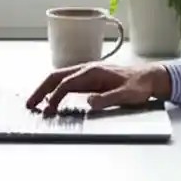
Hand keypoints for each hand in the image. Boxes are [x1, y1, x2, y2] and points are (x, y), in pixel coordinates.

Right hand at [25, 63, 170, 115]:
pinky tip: (54, 99)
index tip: (48, 110)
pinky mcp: (91, 78)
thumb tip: (89, 103)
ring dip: (46, 89)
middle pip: (57, 76)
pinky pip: (68, 82)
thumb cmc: (139, 85)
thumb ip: (108, 99)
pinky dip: (56, 89)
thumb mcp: (126, 95)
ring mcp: (88, 73)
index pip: (67, 84)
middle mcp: (87, 69)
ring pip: (60, 77)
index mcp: (93, 72)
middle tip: (29, 104)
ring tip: (36, 102)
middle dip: (41, 89)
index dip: (55, 97)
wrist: (150, 77)